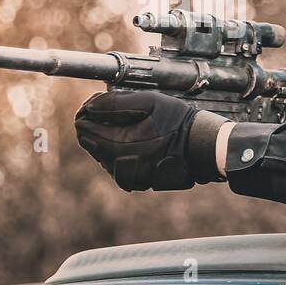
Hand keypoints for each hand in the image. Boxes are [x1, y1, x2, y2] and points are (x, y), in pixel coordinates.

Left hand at [75, 90, 207, 190]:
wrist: (201, 147)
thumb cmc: (177, 121)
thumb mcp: (148, 102)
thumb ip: (115, 103)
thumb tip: (88, 106)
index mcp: (121, 145)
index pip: (84, 129)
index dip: (86, 112)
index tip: (96, 102)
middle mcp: (120, 167)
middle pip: (90, 142)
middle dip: (97, 125)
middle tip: (113, 110)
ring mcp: (127, 177)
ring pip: (101, 154)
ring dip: (108, 138)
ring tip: (130, 125)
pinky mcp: (134, 182)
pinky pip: (115, 164)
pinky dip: (118, 151)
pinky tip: (135, 140)